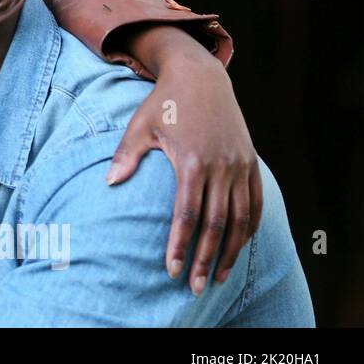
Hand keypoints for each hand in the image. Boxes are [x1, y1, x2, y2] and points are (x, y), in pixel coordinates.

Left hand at [108, 49, 259, 295]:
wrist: (201, 76)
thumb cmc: (165, 103)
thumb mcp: (140, 125)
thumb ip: (126, 156)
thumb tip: (109, 183)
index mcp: (191, 161)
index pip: (186, 214)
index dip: (179, 244)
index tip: (170, 269)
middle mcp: (220, 166)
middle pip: (215, 224)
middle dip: (205, 259)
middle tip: (195, 287)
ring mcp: (239, 165)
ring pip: (240, 218)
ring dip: (231, 250)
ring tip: (220, 276)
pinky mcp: (250, 162)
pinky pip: (254, 202)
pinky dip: (249, 226)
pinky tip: (241, 246)